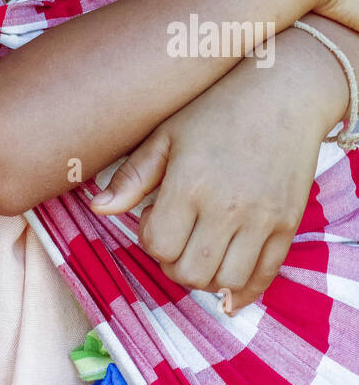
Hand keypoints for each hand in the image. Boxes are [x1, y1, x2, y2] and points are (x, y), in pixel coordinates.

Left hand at [88, 41, 327, 311]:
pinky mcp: (288, 225)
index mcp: (190, 183)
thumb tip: (96, 207)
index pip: (157, 245)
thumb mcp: (167, 133)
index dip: (148, 237)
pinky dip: (242, 290)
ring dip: (205, 276)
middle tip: (176, 235)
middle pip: (189, 272)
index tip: (154, 216)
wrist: (283, 94)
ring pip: (225, 282)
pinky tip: (227, 285)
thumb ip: (133, 175)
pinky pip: (264, 278)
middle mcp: (227, 207)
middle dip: (173, 262)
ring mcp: (262, 219)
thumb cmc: (217, 108)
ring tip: (200, 248)